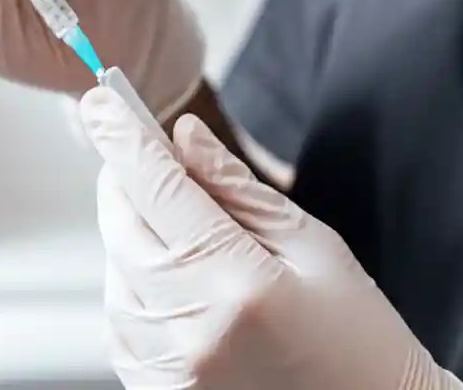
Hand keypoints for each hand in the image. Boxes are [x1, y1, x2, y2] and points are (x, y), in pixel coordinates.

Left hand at [79, 87, 462, 389]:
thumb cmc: (361, 339)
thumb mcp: (314, 246)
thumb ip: (237, 188)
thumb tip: (184, 137)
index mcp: (239, 285)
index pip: (158, 189)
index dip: (124, 137)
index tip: (101, 99)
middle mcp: (192, 332)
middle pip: (122, 229)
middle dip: (125, 182)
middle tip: (145, 156)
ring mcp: (169, 372)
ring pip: (114, 274)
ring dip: (132, 237)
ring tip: (182, 232)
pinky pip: (120, 322)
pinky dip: (133, 288)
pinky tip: (176, 280)